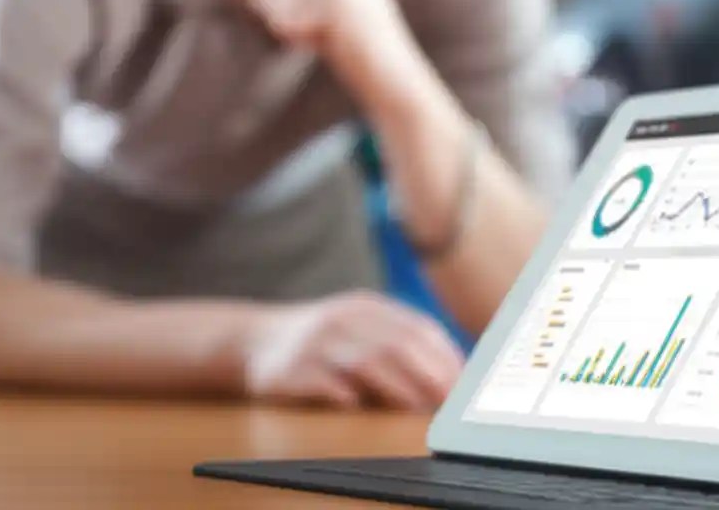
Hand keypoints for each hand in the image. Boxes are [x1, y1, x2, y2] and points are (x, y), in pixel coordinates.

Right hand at [243, 290, 464, 409]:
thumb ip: (400, 341)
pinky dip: (345, 394)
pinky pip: (323, 382)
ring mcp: (315, 343)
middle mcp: (343, 320)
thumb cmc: (323, 341)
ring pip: (365, 363)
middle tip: (448, 404)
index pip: (418, 329)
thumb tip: (454, 373)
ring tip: (418, 411)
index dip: (444, 357)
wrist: (255, 337)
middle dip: (428, 376)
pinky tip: (363, 407)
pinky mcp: (290, 368)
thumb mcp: (359, 326)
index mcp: (367, 307)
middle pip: (396, 345)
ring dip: (397, 389)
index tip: (463, 385)